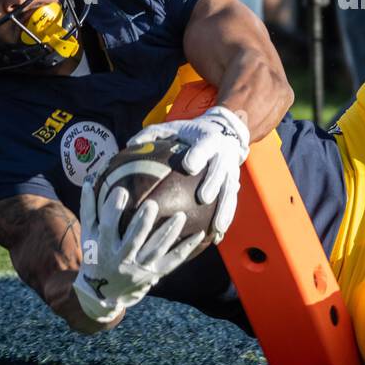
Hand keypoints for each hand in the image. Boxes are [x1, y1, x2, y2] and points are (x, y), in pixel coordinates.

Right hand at [72, 177, 205, 322]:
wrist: (104, 293)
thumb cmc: (96, 255)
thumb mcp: (89, 235)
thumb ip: (89, 208)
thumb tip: (88, 179)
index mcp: (104, 247)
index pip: (108, 227)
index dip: (113, 210)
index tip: (121, 191)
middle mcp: (121, 260)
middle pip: (133, 240)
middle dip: (143, 223)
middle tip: (153, 204)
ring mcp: (140, 269)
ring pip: (156, 250)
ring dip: (169, 233)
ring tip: (181, 215)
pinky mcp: (155, 274)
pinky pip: (173, 260)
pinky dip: (186, 247)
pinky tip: (200, 233)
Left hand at [127, 105, 249, 243]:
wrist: (224, 131)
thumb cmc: (191, 133)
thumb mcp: (173, 127)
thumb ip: (153, 134)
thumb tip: (131, 144)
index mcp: (209, 139)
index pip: (205, 146)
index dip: (199, 155)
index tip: (189, 165)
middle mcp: (224, 156)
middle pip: (221, 170)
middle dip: (214, 183)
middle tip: (203, 197)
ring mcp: (231, 172)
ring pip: (230, 191)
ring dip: (225, 209)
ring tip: (216, 227)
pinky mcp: (233, 184)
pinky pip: (231, 203)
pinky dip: (225, 219)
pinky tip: (216, 237)